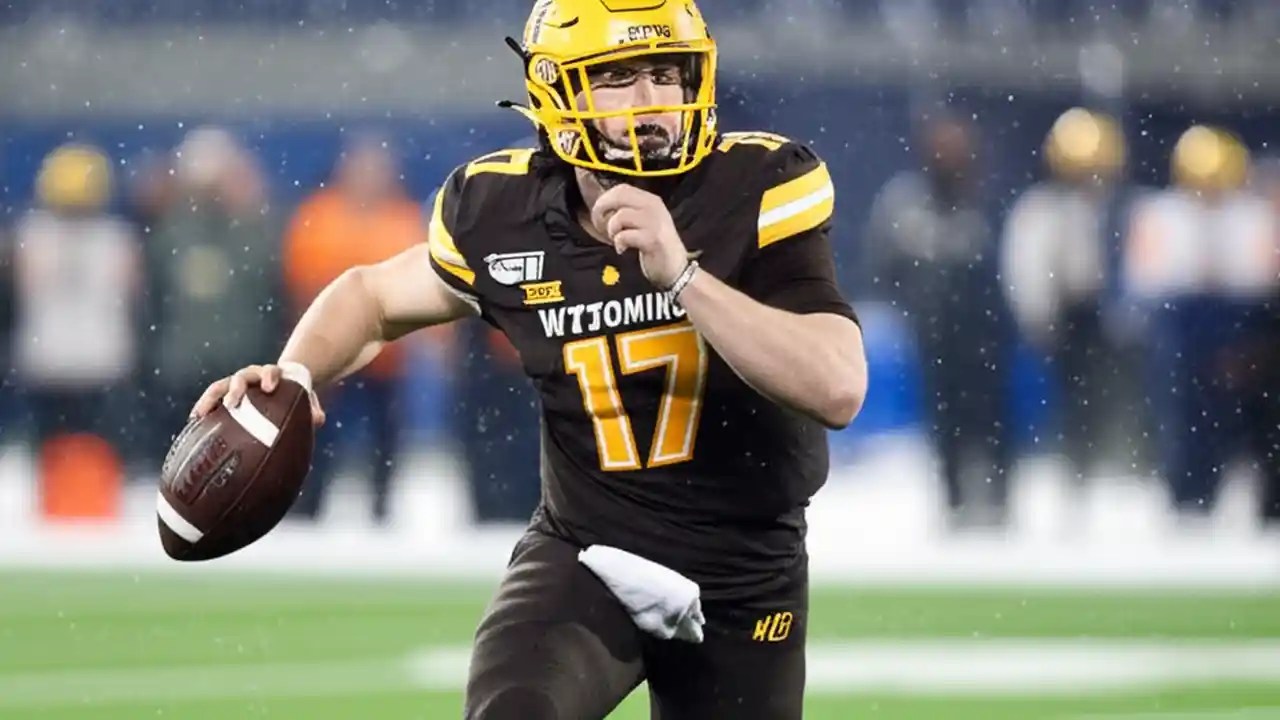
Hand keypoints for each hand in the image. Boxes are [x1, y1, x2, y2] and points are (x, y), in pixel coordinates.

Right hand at [190, 363, 325, 427]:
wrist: (278, 383)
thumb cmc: (292, 394)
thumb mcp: (303, 398)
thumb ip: (312, 407)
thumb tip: (318, 419)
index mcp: (271, 374)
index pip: (271, 371)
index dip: (269, 377)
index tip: (269, 387)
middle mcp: (250, 375)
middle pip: (240, 377)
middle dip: (235, 389)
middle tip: (231, 404)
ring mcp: (235, 383)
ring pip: (220, 386)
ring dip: (210, 399)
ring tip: (200, 414)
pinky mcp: (224, 393)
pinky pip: (211, 399)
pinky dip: (203, 407)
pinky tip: (193, 423)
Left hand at [590, 184, 689, 288]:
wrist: (676, 269)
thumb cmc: (655, 246)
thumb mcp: (644, 222)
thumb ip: (628, 211)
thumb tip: (602, 206)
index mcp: (651, 200)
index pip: (621, 189)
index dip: (605, 199)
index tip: (600, 215)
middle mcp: (654, 207)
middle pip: (618, 196)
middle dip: (602, 210)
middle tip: (600, 226)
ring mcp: (655, 222)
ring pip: (620, 215)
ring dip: (611, 229)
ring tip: (616, 239)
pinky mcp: (652, 240)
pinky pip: (625, 235)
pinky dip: (618, 243)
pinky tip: (622, 249)